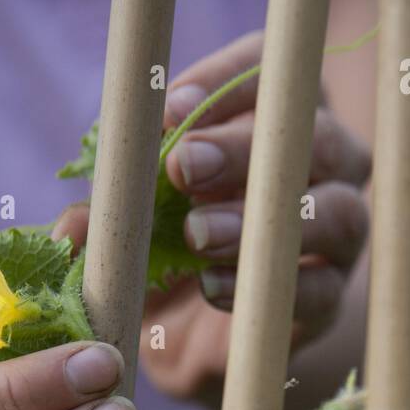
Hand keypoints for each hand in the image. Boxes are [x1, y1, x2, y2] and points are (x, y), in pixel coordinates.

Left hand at [141, 31, 371, 398]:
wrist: (198, 336)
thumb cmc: (171, 249)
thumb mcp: (133, 221)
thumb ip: (110, 213)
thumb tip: (68, 232)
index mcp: (283, 116)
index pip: (274, 74)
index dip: (226, 83)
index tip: (170, 110)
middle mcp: (331, 163)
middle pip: (312, 137)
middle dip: (243, 149)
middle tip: (184, 167)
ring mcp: (341, 231)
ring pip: (334, 211)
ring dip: (257, 220)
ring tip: (198, 235)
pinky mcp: (331, 296)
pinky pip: (320, 288)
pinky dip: (263, 285)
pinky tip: (212, 289)